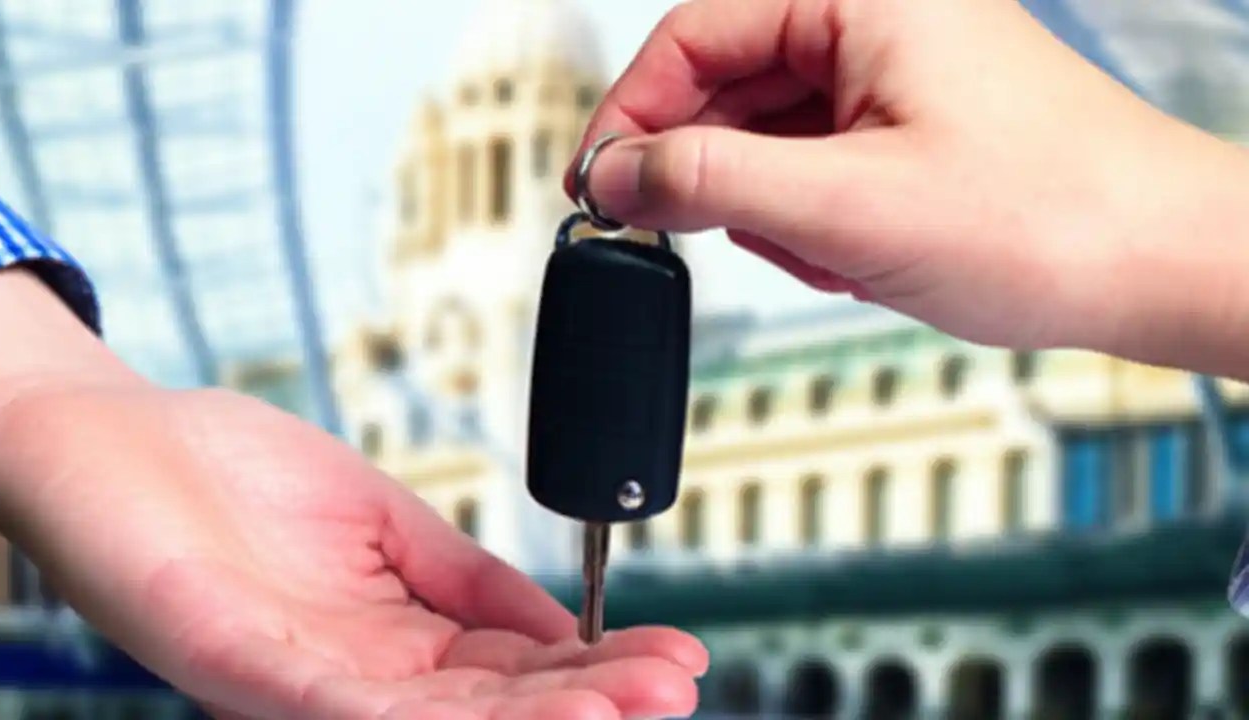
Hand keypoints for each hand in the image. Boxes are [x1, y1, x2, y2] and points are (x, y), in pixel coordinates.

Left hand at [0, 276, 704, 719]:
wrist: (117, 439)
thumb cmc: (234, 478)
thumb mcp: (388, 521)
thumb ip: (469, 576)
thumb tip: (565, 620)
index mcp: (394, 644)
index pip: (513, 675)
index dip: (596, 669)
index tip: (672, 658)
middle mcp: (355, 680)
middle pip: (489, 711)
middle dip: (589, 701)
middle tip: (672, 688)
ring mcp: (297, 681)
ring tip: (619, 707)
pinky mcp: (239, 666)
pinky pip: (339, 707)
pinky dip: (428, 717)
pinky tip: (500, 711)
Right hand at [571, 0, 1248, 379]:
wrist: (1161, 268)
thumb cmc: (1053, 217)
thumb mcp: (846, 205)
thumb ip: (710, 181)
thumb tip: (615, 175)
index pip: (694, 33)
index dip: (631, 115)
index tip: (597, 187)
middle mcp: (876, 18)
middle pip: (725, 83)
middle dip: (711, 172)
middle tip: (696, 236)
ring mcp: (895, 72)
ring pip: (767, 131)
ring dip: (768, 204)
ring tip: (826, 251)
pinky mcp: (909, 124)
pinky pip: (813, 161)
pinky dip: (810, 216)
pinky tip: (852, 254)